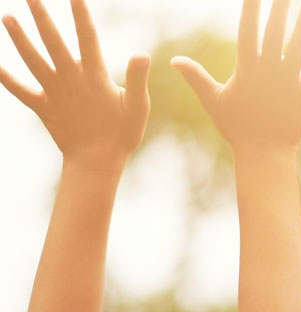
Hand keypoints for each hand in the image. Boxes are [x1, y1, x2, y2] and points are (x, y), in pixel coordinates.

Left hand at [0, 0, 147, 169]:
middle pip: (52, 41)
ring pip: (32, 60)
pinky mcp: (42, 106)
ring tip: (7, 18)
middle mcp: (70, 80)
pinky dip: (5, 78)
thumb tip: (141, 53)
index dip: (80, 14)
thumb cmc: (122, 134)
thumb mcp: (138, 107)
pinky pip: (20, 90)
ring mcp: (53, 92)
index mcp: (95, 77)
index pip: (87, 37)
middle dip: (41, 16)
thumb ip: (136, 78)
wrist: (96, 162)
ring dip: (18, 38)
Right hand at [173, 0, 300, 155]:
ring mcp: (288, 83)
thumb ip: (196, 77)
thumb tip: (173, 60)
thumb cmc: (237, 127)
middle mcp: (268, 71)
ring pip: (298, 49)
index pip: (248, 31)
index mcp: (246, 69)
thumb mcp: (214, 99)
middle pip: (274, 34)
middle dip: (278, 10)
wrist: (264, 153)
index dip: (251, 10)